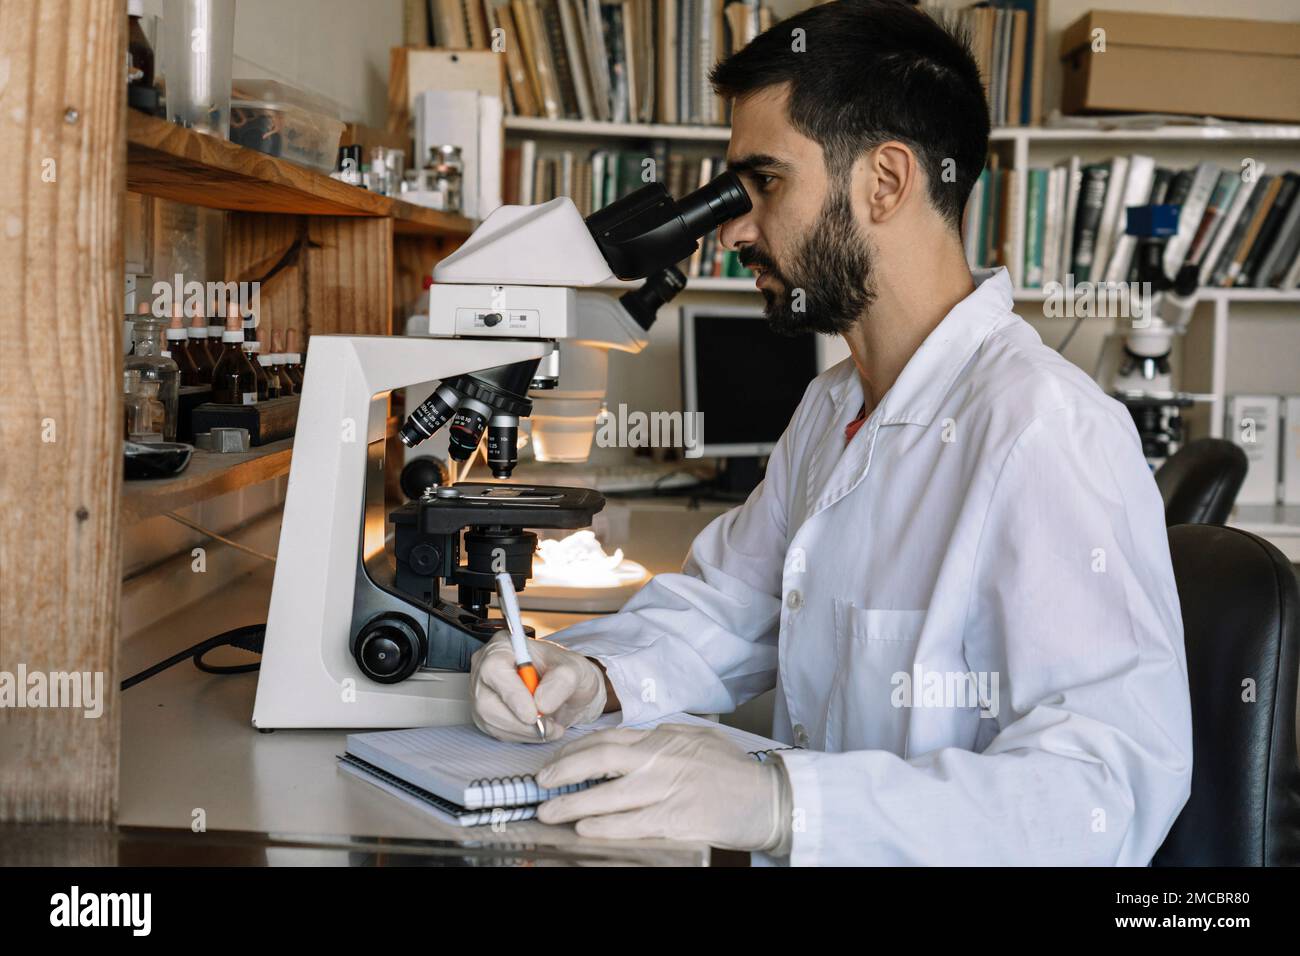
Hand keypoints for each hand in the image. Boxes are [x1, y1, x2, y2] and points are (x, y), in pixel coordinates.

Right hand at [469, 632, 607, 742]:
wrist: (566, 689)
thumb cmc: (566, 672)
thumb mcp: (575, 669)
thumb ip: (561, 681)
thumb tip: (541, 704)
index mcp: (503, 646)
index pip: (495, 669)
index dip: (512, 695)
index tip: (533, 715)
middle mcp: (485, 667)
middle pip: (487, 701)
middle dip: (520, 721)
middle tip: (549, 726)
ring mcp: (483, 692)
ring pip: (490, 720)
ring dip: (524, 731)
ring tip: (551, 727)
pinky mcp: (485, 714)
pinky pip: (496, 732)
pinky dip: (522, 736)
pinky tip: (541, 730)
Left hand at [534, 723, 791, 851]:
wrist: (769, 798)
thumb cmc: (735, 772)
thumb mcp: (698, 739)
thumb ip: (665, 739)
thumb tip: (633, 743)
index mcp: (664, 738)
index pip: (610, 738)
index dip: (576, 749)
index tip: (556, 760)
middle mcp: (661, 758)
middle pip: (601, 758)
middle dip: (565, 769)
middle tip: (541, 781)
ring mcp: (667, 788)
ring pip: (609, 792)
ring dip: (573, 802)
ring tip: (549, 810)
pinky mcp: (675, 818)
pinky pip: (632, 822)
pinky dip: (604, 824)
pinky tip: (584, 827)